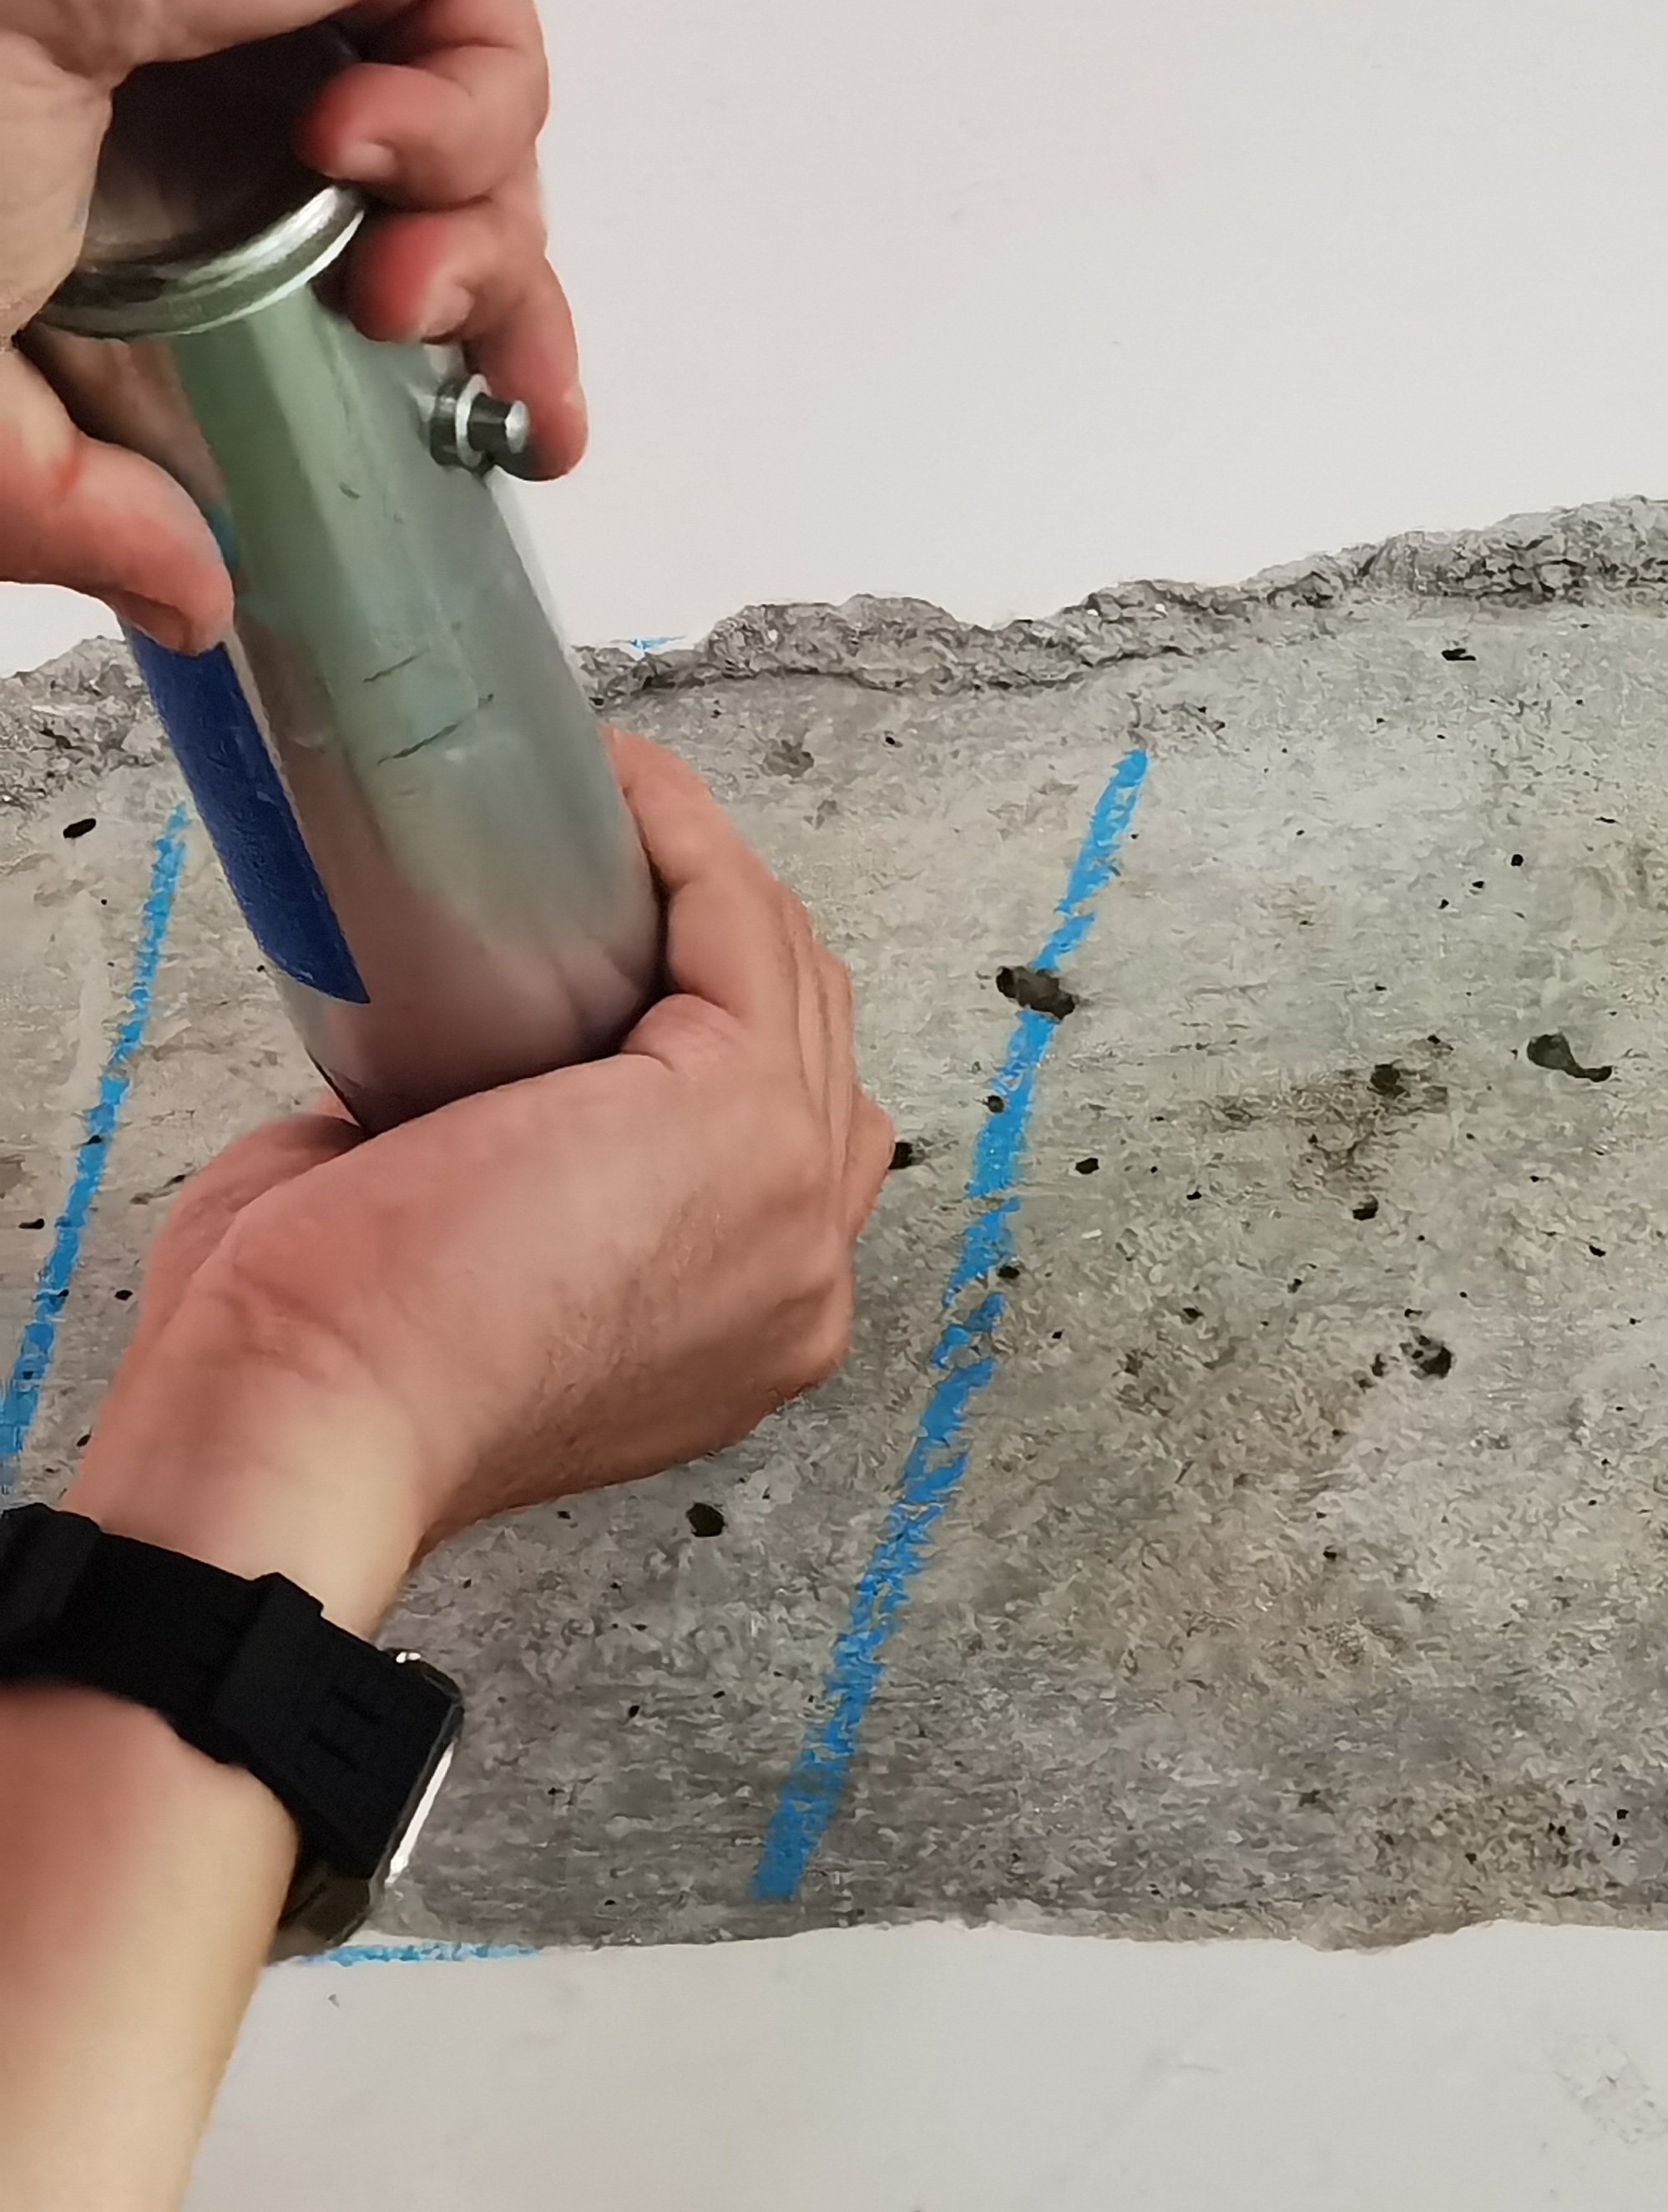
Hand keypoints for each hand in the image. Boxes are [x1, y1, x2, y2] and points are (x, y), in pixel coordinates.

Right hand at [0, 0, 582, 651]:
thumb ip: (65, 503)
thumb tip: (183, 602)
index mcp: (139, 183)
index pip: (350, 265)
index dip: (456, 361)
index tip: (513, 444)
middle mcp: (221, 92)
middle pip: (452, 215)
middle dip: (511, 328)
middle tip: (507, 405)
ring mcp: (290, 1)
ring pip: (488, 145)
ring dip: (480, 251)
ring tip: (385, 288)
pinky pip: (488, 35)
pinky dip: (466, 120)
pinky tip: (355, 144)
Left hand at [67, 732, 891, 1628]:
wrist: (310, 1422)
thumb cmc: (332, 1374)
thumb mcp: (472, 1286)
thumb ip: (514, 1198)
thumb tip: (446, 1099)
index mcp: (751, 1325)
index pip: (788, 1133)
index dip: (711, 1016)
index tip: (601, 933)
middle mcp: (804, 1269)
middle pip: (813, 1044)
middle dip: (724, 937)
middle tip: (598, 855)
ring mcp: (792, 1191)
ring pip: (793, 976)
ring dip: (710, 877)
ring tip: (605, 809)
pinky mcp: (737, 1108)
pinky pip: (740, 924)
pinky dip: (684, 840)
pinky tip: (619, 788)